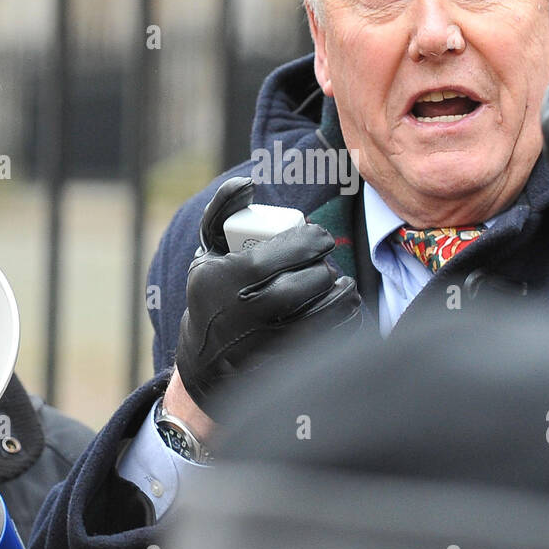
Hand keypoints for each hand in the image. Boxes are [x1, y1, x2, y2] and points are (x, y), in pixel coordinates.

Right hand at [174, 177, 361, 416]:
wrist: (204, 360)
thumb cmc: (211, 293)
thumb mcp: (206, 251)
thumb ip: (222, 210)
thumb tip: (249, 184)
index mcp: (226, 278)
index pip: (283, 252)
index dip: (312, 240)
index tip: (321, 237)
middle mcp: (245, 312)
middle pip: (308, 282)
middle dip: (323, 267)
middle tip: (323, 263)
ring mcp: (266, 343)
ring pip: (324, 313)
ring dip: (341, 294)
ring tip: (341, 285)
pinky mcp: (285, 364)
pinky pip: (329, 340)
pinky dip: (344, 322)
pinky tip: (343, 310)